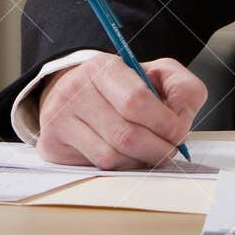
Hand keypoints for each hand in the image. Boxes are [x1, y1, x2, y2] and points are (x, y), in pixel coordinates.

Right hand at [36, 53, 204, 169]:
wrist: (73, 91)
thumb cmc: (124, 85)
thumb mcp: (157, 73)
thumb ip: (182, 88)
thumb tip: (183, 119)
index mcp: (104, 68)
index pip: (136, 99)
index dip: (164, 122)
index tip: (180, 132)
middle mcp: (76, 90)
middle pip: (125, 134)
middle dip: (157, 147)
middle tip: (171, 150)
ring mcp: (60, 118)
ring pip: (111, 155)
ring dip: (141, 160)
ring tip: (152, 152)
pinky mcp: (51, 144)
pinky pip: (96, 166)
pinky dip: (122, 167)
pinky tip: (130, 157)